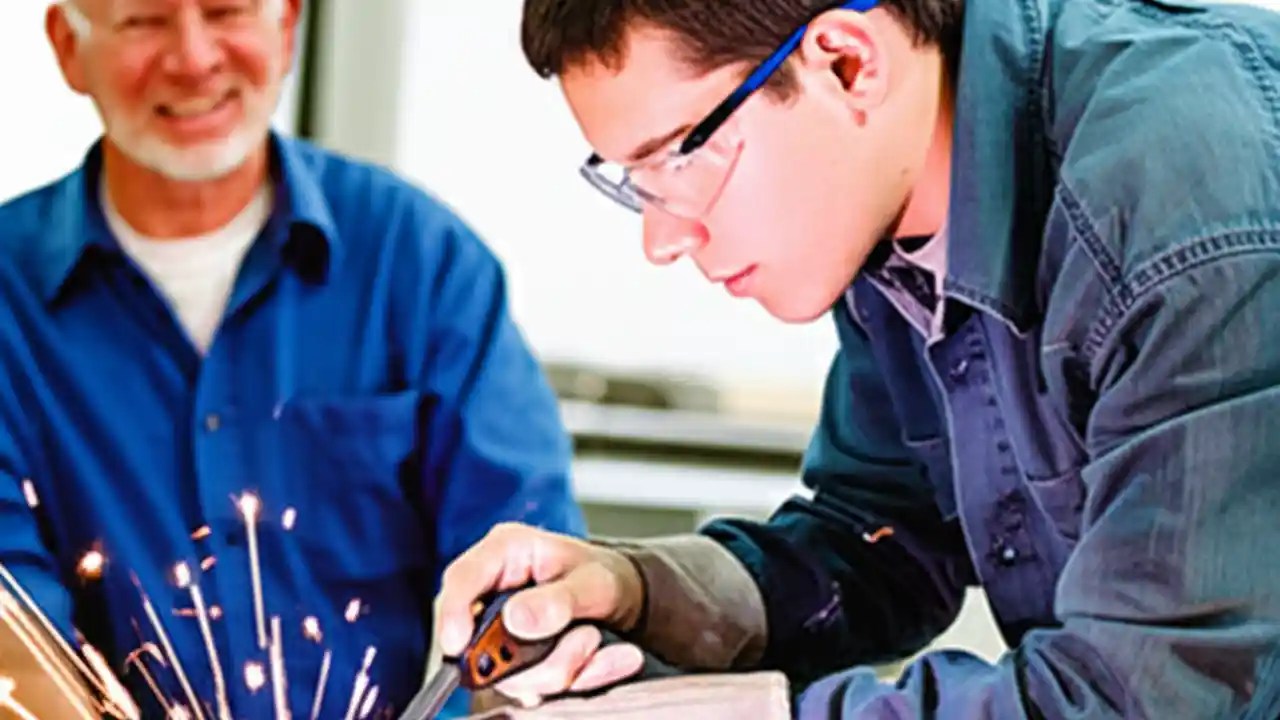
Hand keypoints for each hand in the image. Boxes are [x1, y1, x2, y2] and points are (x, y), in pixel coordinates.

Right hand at [437, 523, 647, 704]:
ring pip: (509, 673)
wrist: (623, 597)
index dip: (453, 615)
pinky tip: (597, 660)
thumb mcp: (595, 580)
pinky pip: (531, 687)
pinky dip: (571, 678)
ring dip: (562, 668)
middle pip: (479, 639)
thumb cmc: (603, 574)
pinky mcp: (514, 661)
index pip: (461, 579)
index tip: (459, 644)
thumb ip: (559, 599)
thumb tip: (516, 619)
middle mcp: (496, 591)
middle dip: (534, 659)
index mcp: (506, 552)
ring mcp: (501, 630)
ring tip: (595, 640)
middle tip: (587, 640)